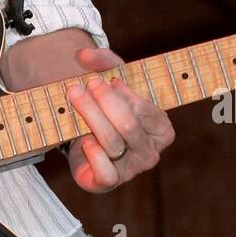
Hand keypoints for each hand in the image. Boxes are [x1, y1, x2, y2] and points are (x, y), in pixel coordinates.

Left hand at [64, 45, 174, 192]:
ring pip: (112, 142)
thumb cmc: (108, 108)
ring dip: (89, 117)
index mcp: (161, 127)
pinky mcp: (110, 182)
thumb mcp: (111, 80)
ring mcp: (132, 169)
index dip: (122, 94)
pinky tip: (84, 140)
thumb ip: (103, 61)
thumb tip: (85, 54)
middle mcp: (151, 151)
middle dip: (102, 103)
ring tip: (74, 98)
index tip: (103, 80)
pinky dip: (93, 155)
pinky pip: (106, 172)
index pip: (145, 108)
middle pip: (127, 125)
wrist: (86, 139)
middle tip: (80, 86)